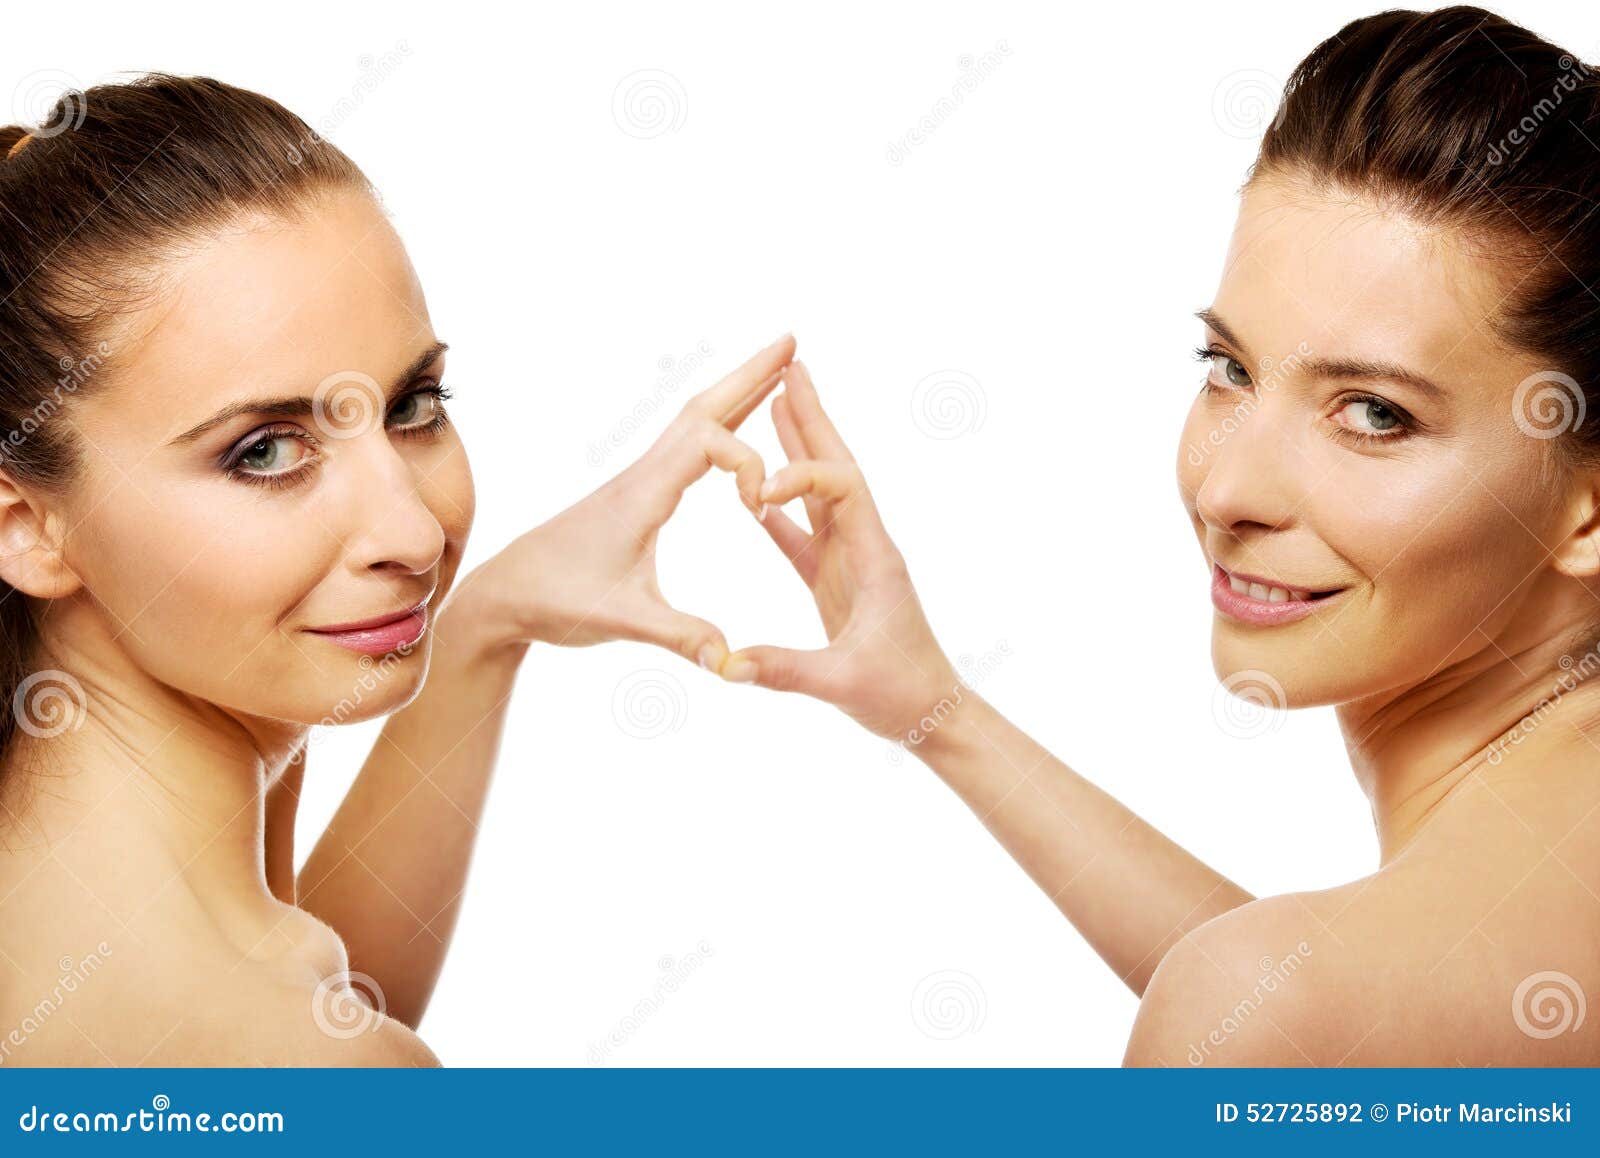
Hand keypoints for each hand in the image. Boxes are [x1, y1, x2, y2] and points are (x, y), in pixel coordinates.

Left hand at [456, 334, 793, 669]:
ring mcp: (639, 481)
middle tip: (792, 341)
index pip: (708, 443)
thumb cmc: (557, 602)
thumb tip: (730, 660)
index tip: (760, 506)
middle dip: (750, 375)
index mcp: (643, 494)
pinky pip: (687, 446)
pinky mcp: (636, 495)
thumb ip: (679, 636)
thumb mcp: (622, 621)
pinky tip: (733, 432)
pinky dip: (720, 426)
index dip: (748, 463)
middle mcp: (642, 475)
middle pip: (703, 408)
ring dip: (737, 393)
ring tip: (777, 370)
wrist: (504, 596)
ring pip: (694, 422)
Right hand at [720, 359, 963, 741]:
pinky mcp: (837, 580)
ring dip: (799, 448)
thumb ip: (786, 670)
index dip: (802, 476)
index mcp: (876, 559)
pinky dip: (781, 507)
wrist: (930, 712)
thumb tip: (728, 664)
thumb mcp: (842, 685)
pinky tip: (757, 490)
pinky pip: (805, 532)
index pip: (843, 490)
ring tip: (776, 403)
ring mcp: (851, 561)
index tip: (757, 490)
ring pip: (822, 492)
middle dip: (813, 418)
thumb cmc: (900, 695)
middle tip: (790, 369)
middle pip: (838, 468)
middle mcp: (866, 547)